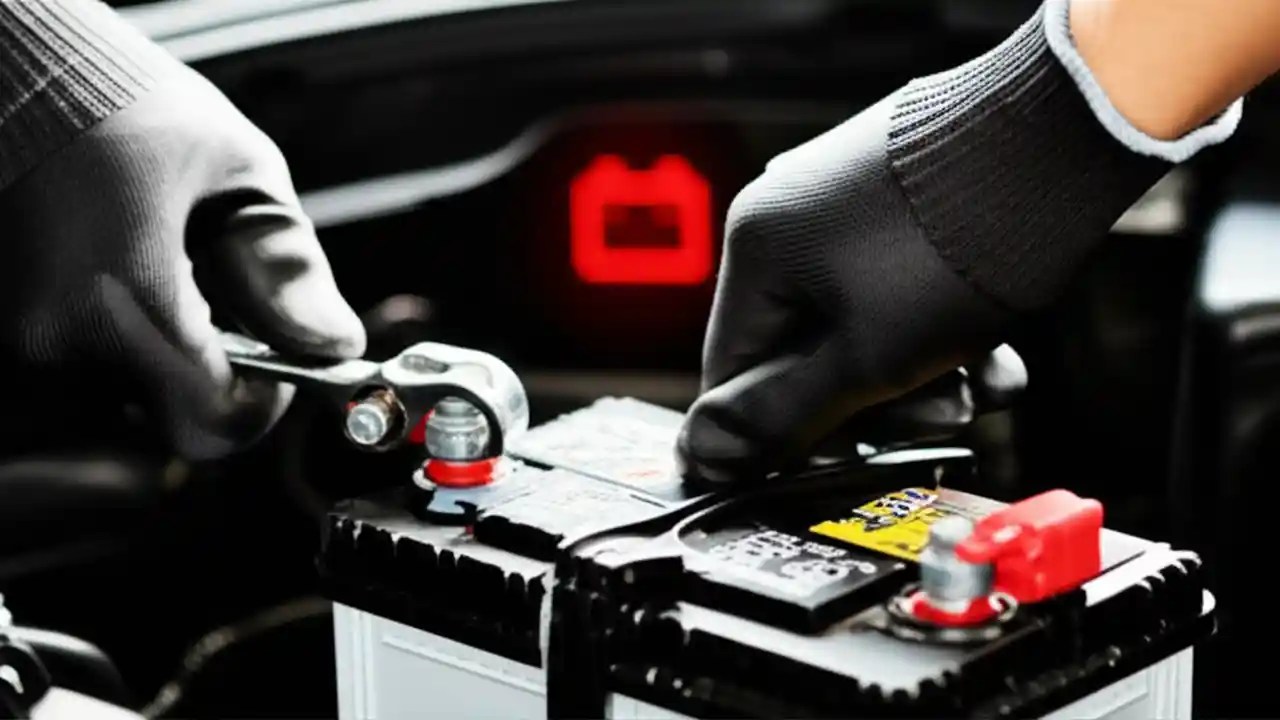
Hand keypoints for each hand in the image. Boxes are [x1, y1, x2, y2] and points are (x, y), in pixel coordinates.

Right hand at [0, 66, 364, 458]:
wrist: (1, 63)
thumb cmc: (118, 99)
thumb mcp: (234, 168)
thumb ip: (286, 268)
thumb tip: (332, 344)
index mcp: (117, 305)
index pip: (216, 426)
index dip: (263, 402)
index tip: (277, 358)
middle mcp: (48, 344)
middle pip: (168, 417)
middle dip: (209, 370)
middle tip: (212, 292)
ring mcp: (8, 346)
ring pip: (119, 400)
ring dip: (156, 356)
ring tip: (152, 267)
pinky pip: (71, 373)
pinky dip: (106, 341)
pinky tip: (109, 271)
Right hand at [676, 96, 1017, 487]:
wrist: (1059, 141)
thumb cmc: (955, 242)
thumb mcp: (866, 358)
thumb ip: (784, 415)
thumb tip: (708, 450)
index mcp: (757, 245)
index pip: (733, 367)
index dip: (778, 429)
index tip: (827, 461)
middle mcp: (792, 213)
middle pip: (807, 349)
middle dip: (876, 398)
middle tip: (933, 417)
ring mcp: (849, 199)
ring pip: (865, 324)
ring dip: (921, 371)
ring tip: (979, 384)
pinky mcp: (902, 196)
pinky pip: (901, 286)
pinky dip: (941, 327)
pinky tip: (994, 354)